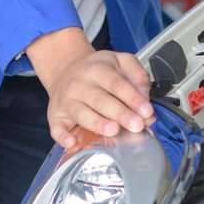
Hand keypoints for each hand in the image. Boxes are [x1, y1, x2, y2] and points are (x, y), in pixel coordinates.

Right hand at [28, 26, 152, 150]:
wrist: (65, 69)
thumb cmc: (97, 71)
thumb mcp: (120, 61)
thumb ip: (137, 75)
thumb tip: (145, 96)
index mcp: (97, 69)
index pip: (117, 84)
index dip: (133, 98)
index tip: (147, 111)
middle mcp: (79, 84)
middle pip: (100, 99)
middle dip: (120, 113)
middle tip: (136, 125)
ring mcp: (66, 100)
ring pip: (81, 113)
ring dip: (97, 123)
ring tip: (113, 130)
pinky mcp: (56, 116)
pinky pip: (56, 128)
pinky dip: (62, 137)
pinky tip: (71, 142)